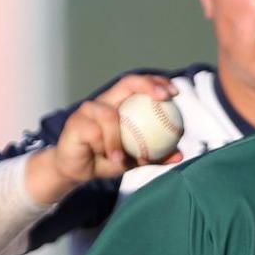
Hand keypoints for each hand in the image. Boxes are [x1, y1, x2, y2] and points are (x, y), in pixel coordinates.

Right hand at [26, 74, 183, 204]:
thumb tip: (180, 155)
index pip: (139, 85)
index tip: (175, 93)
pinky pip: (95, 132)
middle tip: (165, 98)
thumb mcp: (134, 160)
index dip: (156, 82)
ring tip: (124, 157)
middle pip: (126, 82)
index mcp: (119, 105)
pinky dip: (107, 147)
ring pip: (110, 115)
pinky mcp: (74, 123)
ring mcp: (88, 110)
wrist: (77, 172)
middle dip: (147, 85)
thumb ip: (155, 155)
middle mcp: (104, 102)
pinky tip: (113, 159)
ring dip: (119, 138)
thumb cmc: (106, 160)